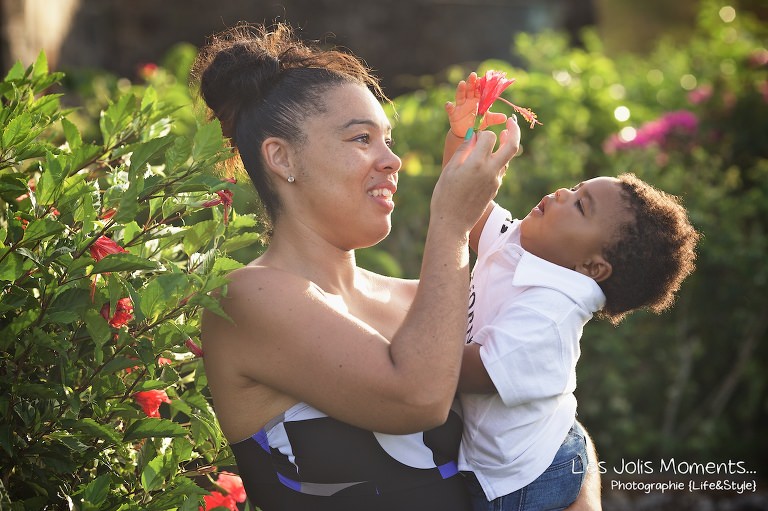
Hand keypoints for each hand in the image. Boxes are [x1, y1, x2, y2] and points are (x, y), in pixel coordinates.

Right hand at [432, 117, 519, 231]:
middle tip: (511, 121)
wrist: (453, 223)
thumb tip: (474, 135)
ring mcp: (495, 180)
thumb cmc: (445, 196)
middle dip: (514, 131)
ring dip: (507, 144)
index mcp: (477, 163)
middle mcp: (490, 171)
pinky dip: (499, 159)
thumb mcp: (450, 170)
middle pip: (512, 146)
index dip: (483, 132)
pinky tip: (491, 156)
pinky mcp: (495, 188)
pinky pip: (501, 169)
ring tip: (504, 134)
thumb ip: (464, 150)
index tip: (476, 134)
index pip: (490, 137)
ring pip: (508, 158)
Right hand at [445, 72, 506, 138]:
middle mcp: (468, 100)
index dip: (480, 84)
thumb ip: (495, 118)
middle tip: (473, 75)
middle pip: (469, 89)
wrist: (467, 133)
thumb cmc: (477, 123)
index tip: (482, 78)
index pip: (479, 90)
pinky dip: (449, 106)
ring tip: (462, 83)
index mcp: (477, 100)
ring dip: (461, 89)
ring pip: (460, 95)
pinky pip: (450, 109)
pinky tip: (448, 104)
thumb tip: (505, 117)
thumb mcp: (487, 120)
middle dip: (471, 82)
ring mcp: (460, 106)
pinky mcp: (453, 113)